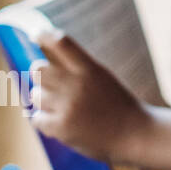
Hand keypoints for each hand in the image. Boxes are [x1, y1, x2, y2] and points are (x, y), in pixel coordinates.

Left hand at [27, 28, 151, 163]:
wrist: (135, 134)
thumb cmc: (117, 104)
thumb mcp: (102, 78)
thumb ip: (77, 66)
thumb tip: (46, 46)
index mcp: (90, 69)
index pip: (61, 43)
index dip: (43, 36)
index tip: (35, 35)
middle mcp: (77, 84)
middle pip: (38, 69)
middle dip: (42, 77)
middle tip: (55, 85)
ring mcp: (67, 106)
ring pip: (36, 95)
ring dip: (46, 102)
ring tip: (67, 109)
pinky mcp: (60, 128)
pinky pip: (37, 119)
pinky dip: (47, 122)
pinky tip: (64, 123)